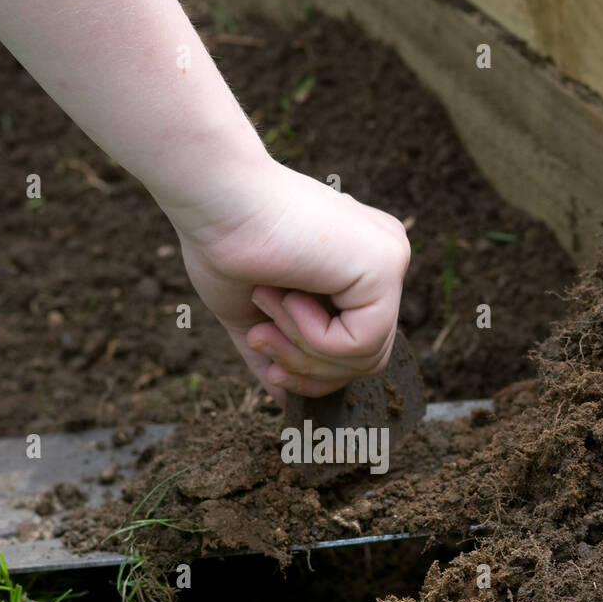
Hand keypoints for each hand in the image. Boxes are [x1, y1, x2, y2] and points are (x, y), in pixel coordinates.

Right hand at [168, 158, 410, 404]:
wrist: (212, 199)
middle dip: (308, 370)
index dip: (313, 372)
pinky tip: (286, 296)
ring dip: (302, 351)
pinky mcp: (386, 266)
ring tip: (265, 310)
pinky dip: (312, 337)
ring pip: (366, 360)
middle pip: (367, 361)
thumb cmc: (224, 244)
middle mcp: (384, 260)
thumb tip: (285, 403)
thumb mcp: (254, 315)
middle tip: (260, 343)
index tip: (270, 370)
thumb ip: (278, 353)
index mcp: (359, 269)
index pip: (358, 348)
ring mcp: (390, 260)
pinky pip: (361, 344)